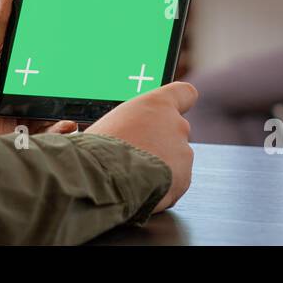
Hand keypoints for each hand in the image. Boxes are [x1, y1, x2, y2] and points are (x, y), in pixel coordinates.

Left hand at [0, 0, 77, 136]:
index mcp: (10, 72)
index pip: (40, 64)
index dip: (57, 60)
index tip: (75, 52)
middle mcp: (16, 93)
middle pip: (49, 90)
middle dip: (67, 89)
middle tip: (84, 82)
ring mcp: (18, 114)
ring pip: (50, 112)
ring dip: (67, 111)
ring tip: (80, 109)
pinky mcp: (17, 134)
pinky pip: (41, 133)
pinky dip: (57, 130)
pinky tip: (68, 124)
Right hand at [87, 81, 196, 212]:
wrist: (102, 181)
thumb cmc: (97, 148)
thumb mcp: (109, 124)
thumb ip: (129, 124)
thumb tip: (126, 134)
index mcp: (157, 105)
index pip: (184, 93)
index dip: (180, 103)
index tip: (170, 113)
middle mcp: (176, 124)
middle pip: (175, 131)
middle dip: (160, 143)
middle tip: (136, 155)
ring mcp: (183, 153)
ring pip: (175, 159)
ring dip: (160, 166)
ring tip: (133, 176)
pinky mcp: (184, 179)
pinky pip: (174, 182)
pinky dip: (161, 186)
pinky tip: (141, 189)